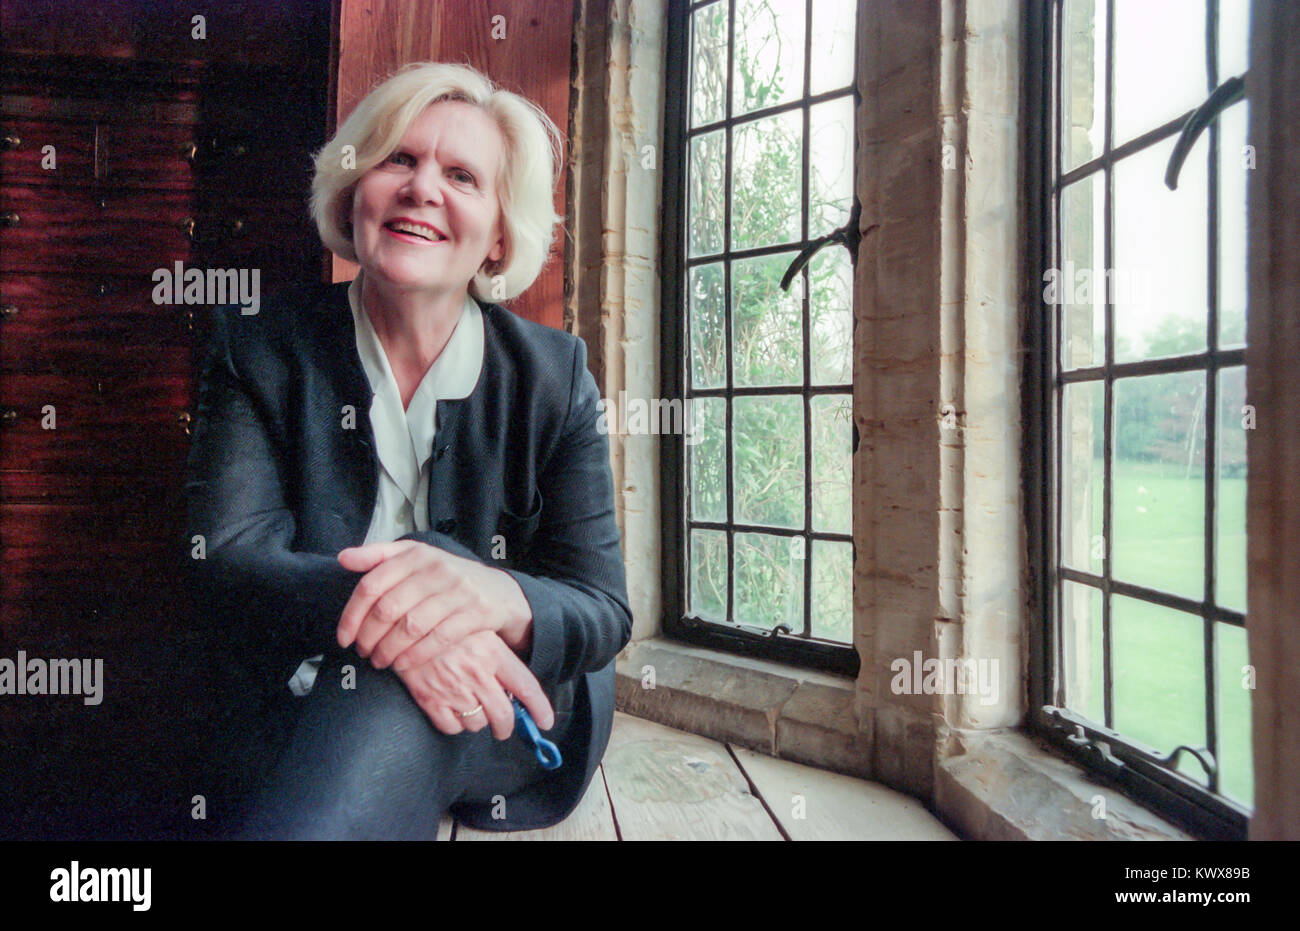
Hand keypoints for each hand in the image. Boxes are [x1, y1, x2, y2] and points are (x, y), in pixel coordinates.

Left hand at [336, 540, 532, 671]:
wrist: (497, 590)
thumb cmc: (445, 576)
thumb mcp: (414, 558)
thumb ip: (378, 556)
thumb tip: (343, 558)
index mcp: (415, 555)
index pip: (371, 585)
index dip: (352, 615)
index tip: (343, 637)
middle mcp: (436, 569)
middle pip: (388, 608)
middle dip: (368, 637)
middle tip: (362, 652)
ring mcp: (458, 591)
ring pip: (411, 626)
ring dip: (388, 650)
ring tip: (378, 661)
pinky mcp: (475, 612)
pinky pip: (438, 639)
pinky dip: (415, 655)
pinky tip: (402, 664)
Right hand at [392, 630, 552, 738]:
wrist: (403, 620)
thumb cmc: (444, 623)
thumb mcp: (478, 630)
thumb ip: (497, 657)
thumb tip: (514, 690)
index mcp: (493, 653)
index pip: (526, 687)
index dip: (539, 709)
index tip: (545, 722)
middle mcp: (477, 673)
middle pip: (504, 715)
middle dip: (506, 727)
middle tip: (503, 727)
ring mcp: (453, 688)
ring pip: (478, 723)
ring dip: (478, 721)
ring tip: (470, 706)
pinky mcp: (429, 699)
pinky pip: (451, 727)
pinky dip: (455, 724)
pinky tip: (452, 710)